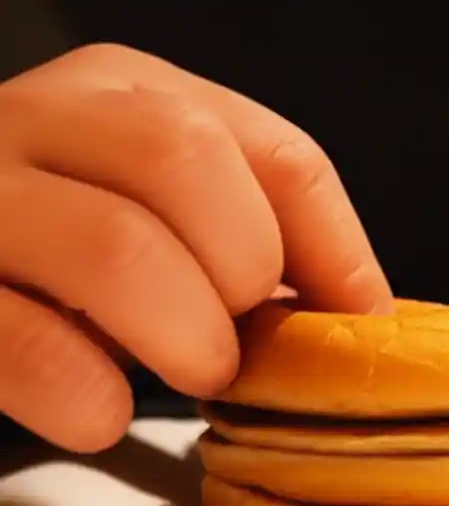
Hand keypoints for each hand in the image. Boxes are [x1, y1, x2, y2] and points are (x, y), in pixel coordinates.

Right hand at [0, 43, 393, 451]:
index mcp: (129, 93)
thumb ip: (233, 236)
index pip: (279, 153)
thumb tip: (355, 317)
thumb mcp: (146, 211)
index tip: (359, 328)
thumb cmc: (51, 254)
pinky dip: (87, 394)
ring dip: (185, 335)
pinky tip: (100, 413)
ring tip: (188, 376)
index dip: (339, 252)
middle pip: (190, 161)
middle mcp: (44, 117)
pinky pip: (26, 343)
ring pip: (117, 246)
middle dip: (243, 274)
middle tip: (236, 346)